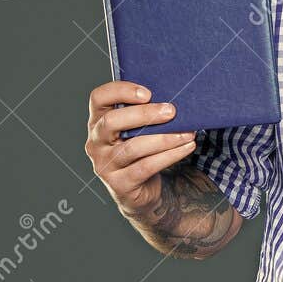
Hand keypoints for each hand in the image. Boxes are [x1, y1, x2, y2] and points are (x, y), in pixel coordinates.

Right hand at [84, 81, 198, 212]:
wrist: (141, 190)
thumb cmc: (142, 150)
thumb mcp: (137, 130)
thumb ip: (144, 113)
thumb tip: (174, 95)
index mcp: (97, 122)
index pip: (98, 98)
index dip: (120, 91)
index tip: (148, 93)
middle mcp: (95, 142)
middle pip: (112, 121)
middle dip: (144, 114)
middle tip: (171, 111)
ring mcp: (105, 165)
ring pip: (132, 147)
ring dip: (164, 138)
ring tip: (187, 133)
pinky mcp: (120, 184)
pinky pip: (146, 167)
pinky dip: (170, 155)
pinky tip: (187, 147)